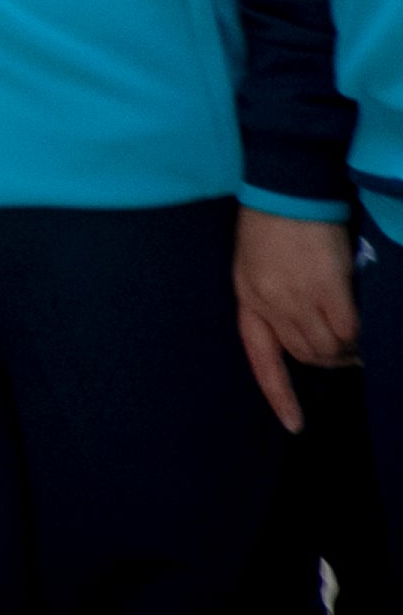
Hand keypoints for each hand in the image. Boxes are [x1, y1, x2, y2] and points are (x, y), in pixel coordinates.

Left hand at [236, 208, 359, 429]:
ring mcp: (298, 298)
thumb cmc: (270, 225)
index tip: (296, 426)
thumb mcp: (254, 266)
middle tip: (346, 348)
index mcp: (248, 300)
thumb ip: (273, 301)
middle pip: (306, 356)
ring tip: (357, 336)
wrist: (286, 189)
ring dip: (347, 349)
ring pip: (330, 348)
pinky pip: (349, 331)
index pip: (261, 359)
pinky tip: (367, 329)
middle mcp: (269, 304)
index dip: (280, 395)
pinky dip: (361, 337)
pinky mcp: (328, 288)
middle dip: (328, 359)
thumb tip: (304, 333)